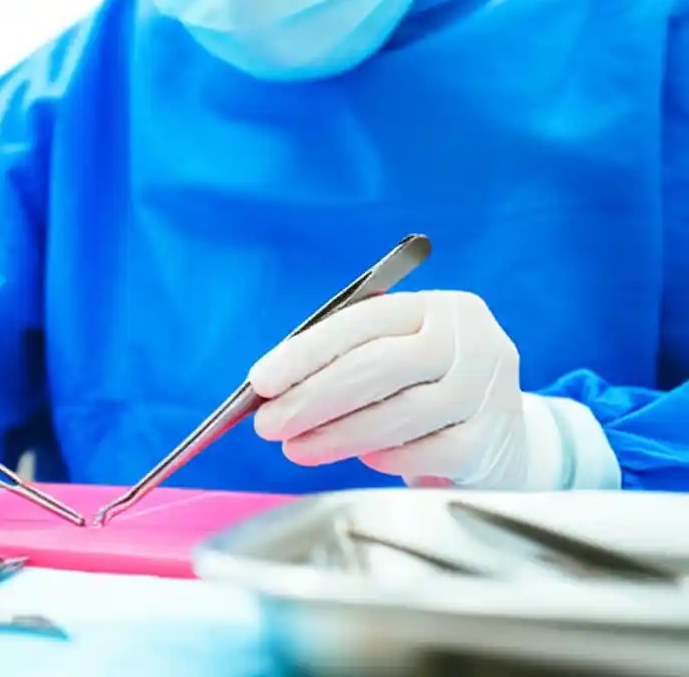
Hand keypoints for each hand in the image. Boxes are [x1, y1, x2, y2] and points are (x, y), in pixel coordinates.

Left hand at [248, 291, 563, 488]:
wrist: (507, 437)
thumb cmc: (428, 389)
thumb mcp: (398, 357)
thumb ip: (345, 360)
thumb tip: (272, 389)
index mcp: (439, 308)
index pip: (363, 321)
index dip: (306, 352)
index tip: (261, 381)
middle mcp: (470, 341)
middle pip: (378, 367)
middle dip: (313, 397)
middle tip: (268, 424)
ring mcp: (487, 392)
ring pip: (398, 414)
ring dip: (336, 435)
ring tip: (296, 448)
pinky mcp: (490, 441)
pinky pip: (423, 453)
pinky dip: (383, 457)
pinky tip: (361, 460)